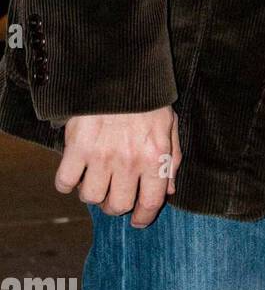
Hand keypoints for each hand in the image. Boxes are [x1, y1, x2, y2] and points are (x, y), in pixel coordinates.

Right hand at [55, 107, 180, 227]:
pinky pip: (65, 182)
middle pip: (118, 206)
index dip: (143, 217)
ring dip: (93, 192)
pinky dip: (67, 182)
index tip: (137, 220)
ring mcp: (101, 156)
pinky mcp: (77, 147)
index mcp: (155, 156)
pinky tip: (75, 171)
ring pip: (91, 198)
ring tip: (96, 177)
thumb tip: (168, 190)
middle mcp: (129, 161)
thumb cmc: (147, 98)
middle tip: (115, 191)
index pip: (151, 203)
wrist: (120, 68)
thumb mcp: (169, 124)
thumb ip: (172, 159)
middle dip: (116, 204)